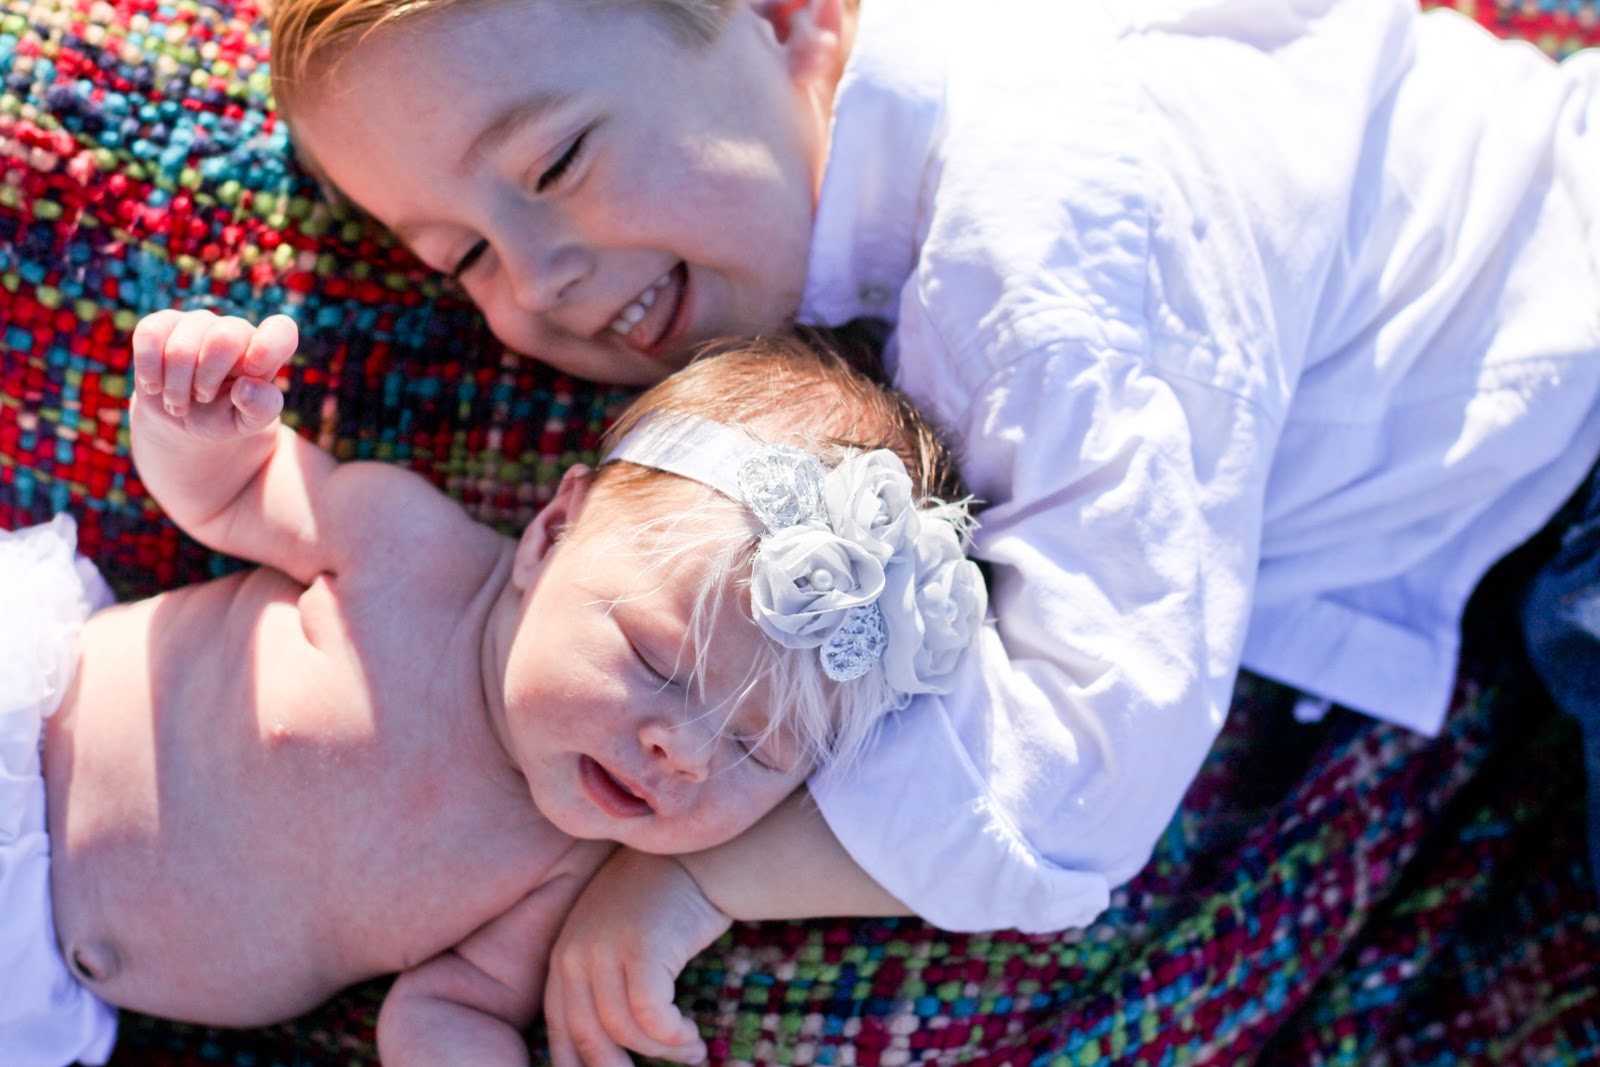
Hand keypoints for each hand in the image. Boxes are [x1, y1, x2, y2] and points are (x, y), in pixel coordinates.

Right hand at [131, 309, 296, 436]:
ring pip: (182, 347)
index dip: (268, 345)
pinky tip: (154, 385)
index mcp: (265, 351)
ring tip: (178, 403)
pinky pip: (150, 334)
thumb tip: (246, 386)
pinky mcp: (163, 323)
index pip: (281, 330)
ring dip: (176, 386)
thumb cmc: (224, 416)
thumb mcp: (248, 422)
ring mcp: (198, 323)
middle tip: (202, 399)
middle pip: (223, 339)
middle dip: (207, 381)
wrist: (183, 418)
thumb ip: (261, 408)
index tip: (253, 370)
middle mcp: (234, 330)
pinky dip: (149, 368)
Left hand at [545, 852, 731, 1066]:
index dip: (580, 1066)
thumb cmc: (662, 907)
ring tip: (691, 1052)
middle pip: (588, 1039)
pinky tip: (692, 1038)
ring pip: (625, 1031)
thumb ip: (603, 987)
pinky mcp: (641, 947)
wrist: (694, 857)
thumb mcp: (616, 945)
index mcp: (563, 959)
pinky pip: (652, 1015)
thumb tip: (611, 1051)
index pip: (560, 1032)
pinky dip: (673, 1036)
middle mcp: (575, 955)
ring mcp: (605, 949)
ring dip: (663, 1051)